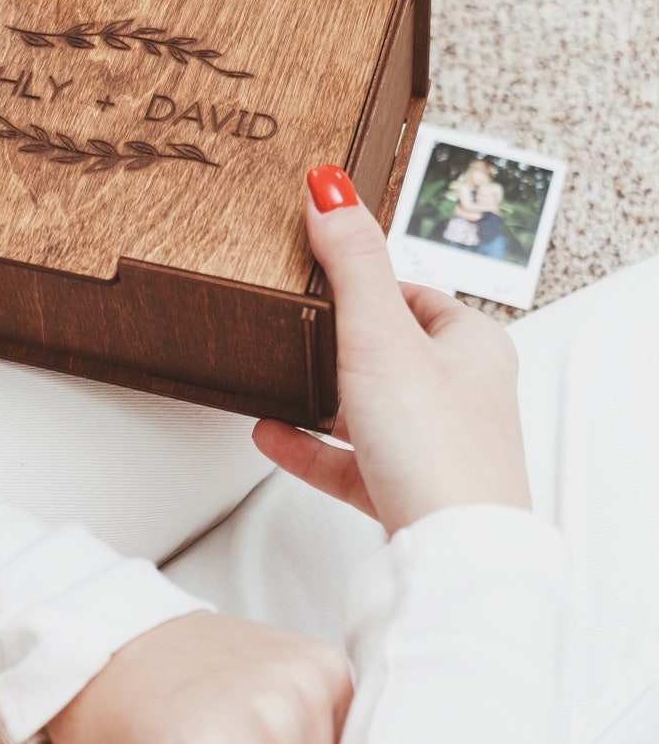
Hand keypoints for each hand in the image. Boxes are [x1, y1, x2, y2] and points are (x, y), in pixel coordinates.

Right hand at [253, 165, 529, 535]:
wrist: (452, 556)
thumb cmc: (437, 447)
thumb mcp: (380, 335)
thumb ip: (351, 262)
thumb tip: (329, 187)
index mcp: (472, 346)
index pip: (418, 294)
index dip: (371, 279)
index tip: (325, 267)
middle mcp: (463, 394)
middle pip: (394, 351)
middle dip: (341, 340)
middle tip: (296, 320)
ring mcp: (436, 447)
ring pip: (371, 409)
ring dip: (321, 395)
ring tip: (274, 377)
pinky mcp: (408, 492)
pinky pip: (351, 462)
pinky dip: (310, 447)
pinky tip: (270, 435)